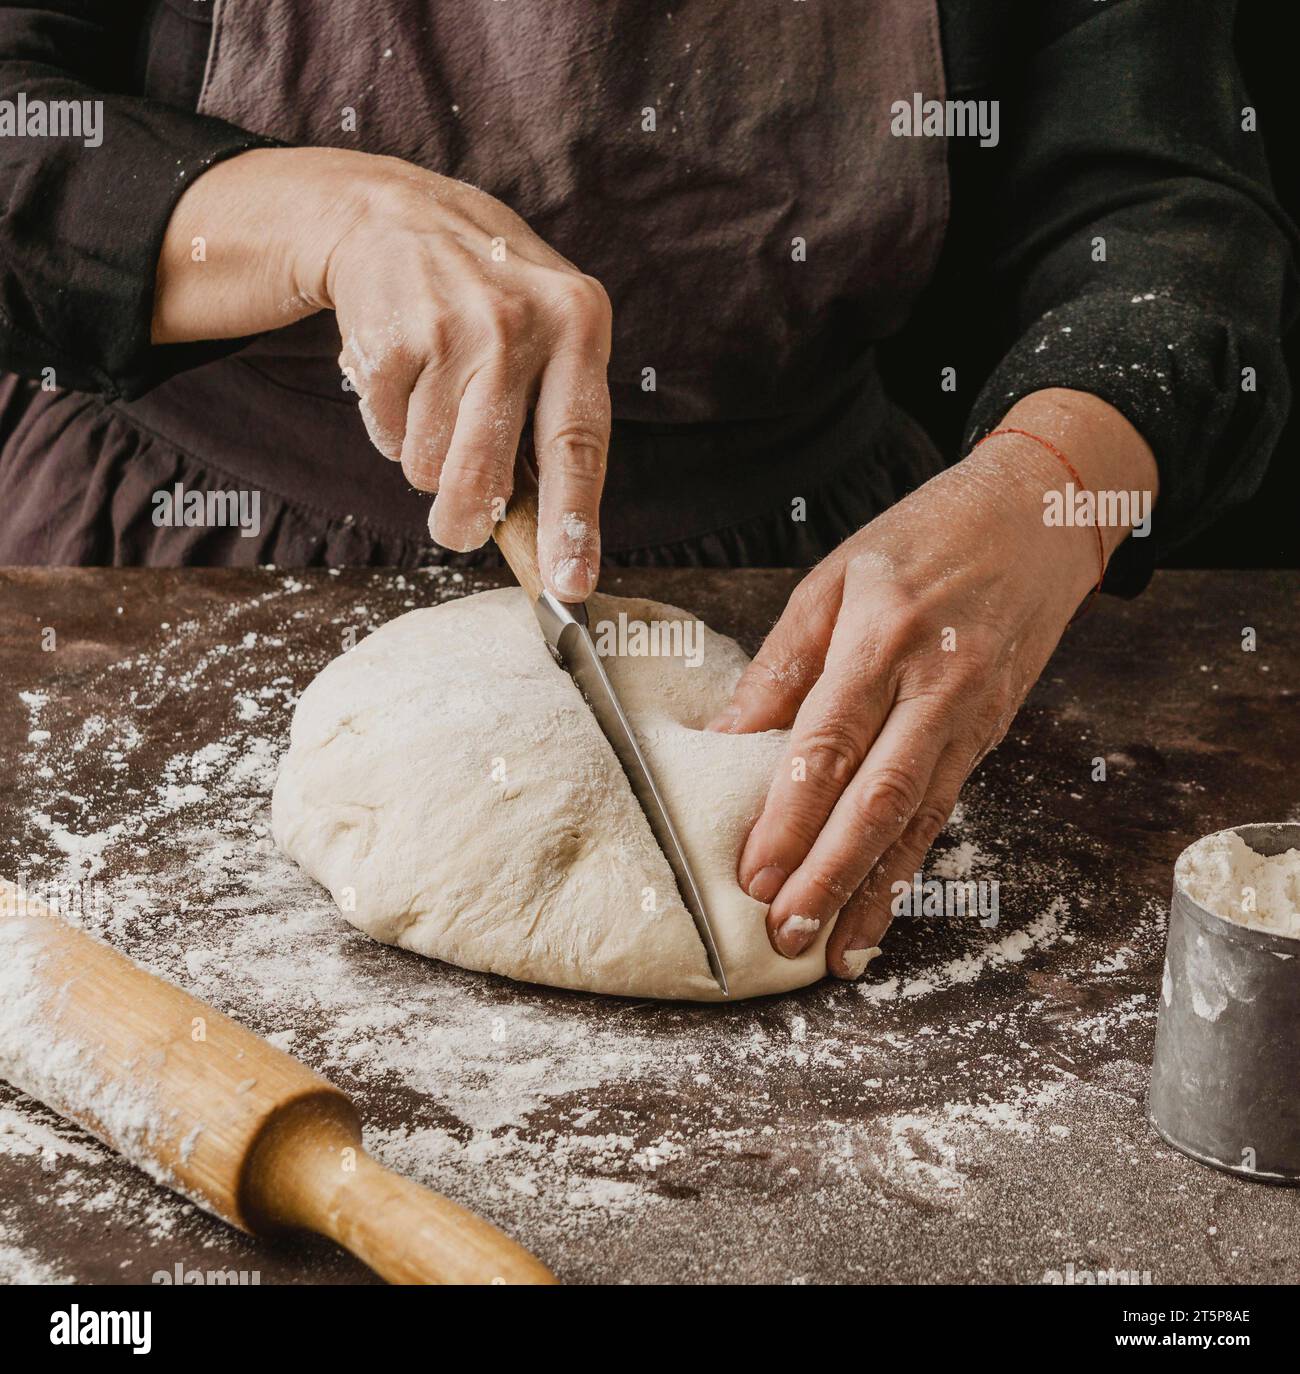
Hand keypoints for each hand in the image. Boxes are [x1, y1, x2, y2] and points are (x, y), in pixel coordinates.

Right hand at [152, 148, 610, 597]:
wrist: (398, 215)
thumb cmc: (490, 302)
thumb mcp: (549, 334)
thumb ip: (557, 425)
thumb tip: (555, 549)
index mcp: (579, 325)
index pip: (580, 445)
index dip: (573, 524)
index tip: (570, 586)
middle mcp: (520, 323)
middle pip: (488, 476)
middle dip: (466, 519)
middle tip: (457, 527)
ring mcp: (450, 326)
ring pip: (430, 467)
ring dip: (427, 456)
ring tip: (435, 401)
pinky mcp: (388, 337)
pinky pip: (388, 437)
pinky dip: (391, 426)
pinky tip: (405, 377)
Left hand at [710, 390, 1157, 976]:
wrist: (1037, 517)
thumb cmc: (921, 540)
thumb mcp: (832, 580)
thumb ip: (779, 665)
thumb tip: (723, 739)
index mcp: (881, 638)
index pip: (828, 744)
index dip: (790, 816)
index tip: (753, 874)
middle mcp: (932, 687)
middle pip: (878, 798)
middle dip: (830, 875)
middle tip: (787, 935)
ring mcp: (969, 717)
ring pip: (917, 820)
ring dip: (874, 892)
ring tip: (833, 953)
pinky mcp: (987, 736)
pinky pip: (943, 811)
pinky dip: (910, 867)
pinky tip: (882, 908)